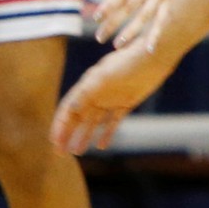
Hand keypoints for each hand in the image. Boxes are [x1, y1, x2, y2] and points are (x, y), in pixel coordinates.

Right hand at [50, 48, 170, 154]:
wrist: (153, 55)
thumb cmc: (128, 62)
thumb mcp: (104, 77)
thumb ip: (87, 92)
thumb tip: (70, 109)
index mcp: (87, 85)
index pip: (68, 109)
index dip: (60, 125)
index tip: (54, 141)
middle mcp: (96, 93)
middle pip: (77, 117)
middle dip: (67, 134)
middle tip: (60, 152)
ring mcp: (111, 98)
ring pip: (93, 122)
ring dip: (84, 136)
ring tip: (78, 152)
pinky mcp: (126, 103)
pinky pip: (113, 122)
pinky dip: (106, 133)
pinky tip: (101, 146)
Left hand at [92, 0, 191, 50]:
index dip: (109, 5)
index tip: (96, 18)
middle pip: (131, 5)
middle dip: (114, 23)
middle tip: (99, 37)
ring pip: (146, 15)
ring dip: (132, 32)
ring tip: (117, 45)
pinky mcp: (169, 0)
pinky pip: (162, 19)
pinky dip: (156, 34)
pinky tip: (149, 49)